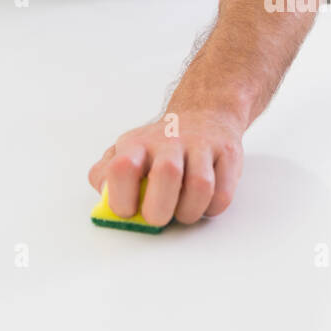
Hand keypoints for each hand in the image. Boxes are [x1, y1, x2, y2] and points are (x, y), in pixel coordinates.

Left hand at [87, 107, 244, 226]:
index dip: (121, 198)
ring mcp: (200, 145)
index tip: (128, 211)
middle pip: (166, 174)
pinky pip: (222, 193)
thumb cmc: (160, 145)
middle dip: (160, 210)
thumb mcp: (126, 151)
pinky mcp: (227, 153)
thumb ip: (106, 175)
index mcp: (137, 144)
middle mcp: (169, 140)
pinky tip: (202, 203)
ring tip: (182, 210)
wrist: (203, 113)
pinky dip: (210, 209)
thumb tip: (103, 200)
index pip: (122, 167)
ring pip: (200, 186)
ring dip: (189, 212)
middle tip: (157, 217)